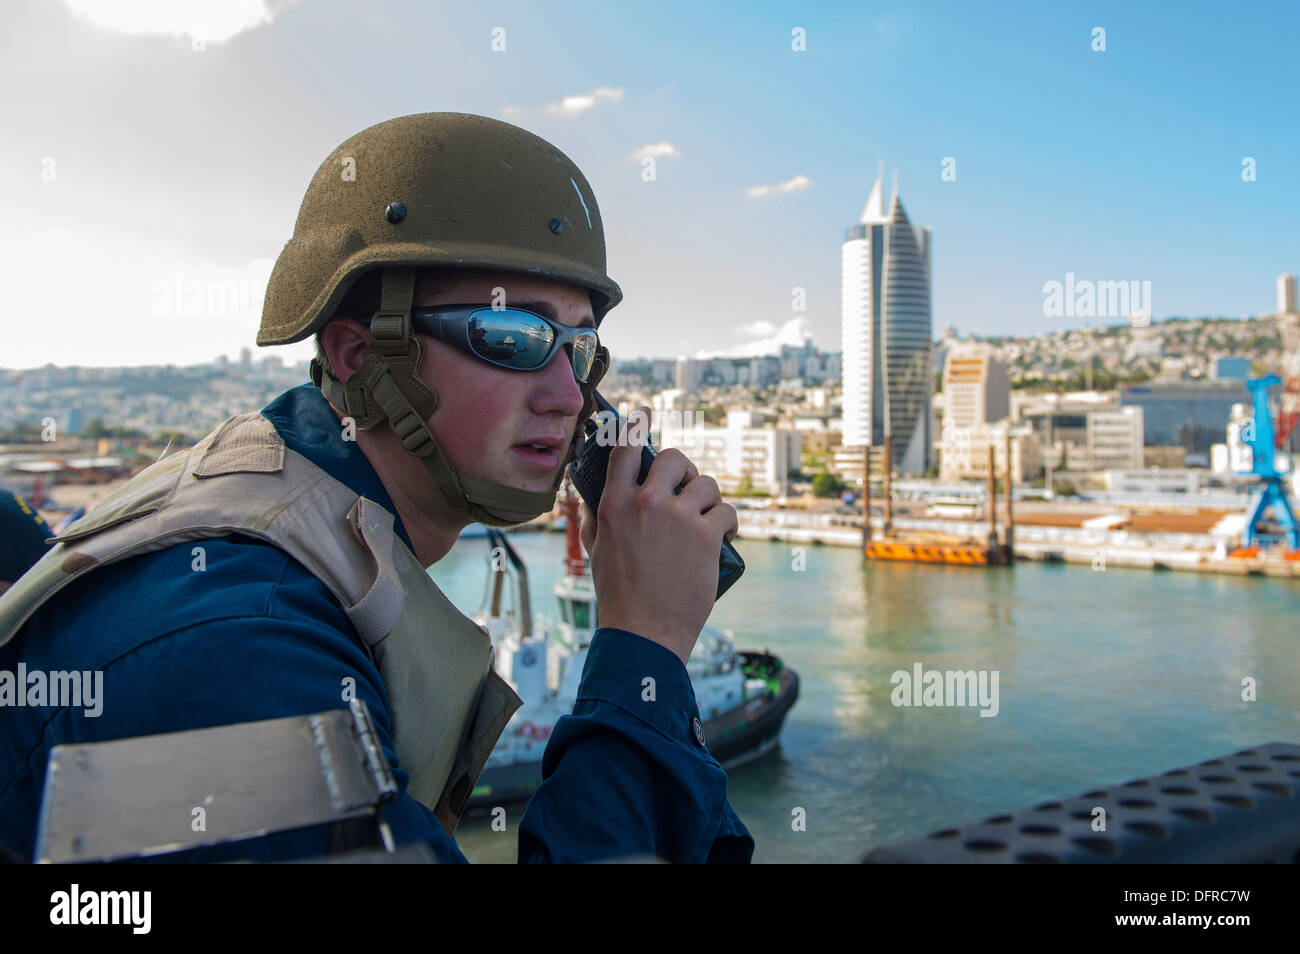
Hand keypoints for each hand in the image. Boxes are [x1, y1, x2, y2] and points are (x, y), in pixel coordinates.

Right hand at [578, 406, 737, 665]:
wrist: (644, 631)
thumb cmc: (618, 594)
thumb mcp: (597, 549)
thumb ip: (597, 517)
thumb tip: (595, 496)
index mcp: (615, 503)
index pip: (625, 448)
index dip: (636, 425)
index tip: (645, 414)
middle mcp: (646, 502)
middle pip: (674, 457)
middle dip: (684, 469)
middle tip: (686, 489)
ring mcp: (678, 517)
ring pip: (707, 483)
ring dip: (709, 498)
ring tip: (706, 518)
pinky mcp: (707, 536)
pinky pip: (728, 511)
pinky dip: (729, 522)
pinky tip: (725, 534)